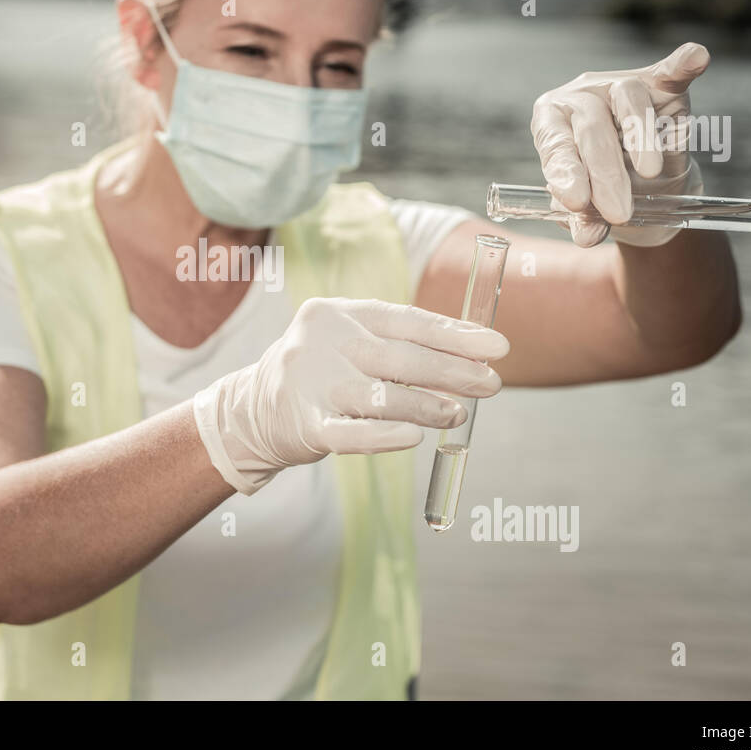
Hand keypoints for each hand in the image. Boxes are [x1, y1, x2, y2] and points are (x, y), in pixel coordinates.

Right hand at [193, 297, 508, 493]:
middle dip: (453, 371)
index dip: (455, 333)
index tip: (497, 347)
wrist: (253, 410)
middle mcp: (322, 342)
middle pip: (400, 357)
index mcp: (337, 313)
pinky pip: (352, 433)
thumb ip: (399, 344)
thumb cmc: (320, 372)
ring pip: (383, 396)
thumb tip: (472, 356)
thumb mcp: (350, 342)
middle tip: (491, 384)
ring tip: (458, 413)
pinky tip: (415, 437)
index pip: (406, 320)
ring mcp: (312, 383)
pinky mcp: (305, 425)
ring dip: (428, 406)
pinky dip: (386, 435)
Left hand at [530, 43, 709, 247]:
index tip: (576, 202)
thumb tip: (588, 237)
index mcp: (551, 123)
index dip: (565, 173)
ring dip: (640, 137)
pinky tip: (697, 58)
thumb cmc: (601, 194)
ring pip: (629, 99)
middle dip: (605, 174)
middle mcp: (582, 97)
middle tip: (618, 213)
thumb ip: (585, 219)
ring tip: (649, 173)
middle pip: (592, 127)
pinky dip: (683, 65)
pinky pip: (670, 72)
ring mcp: (619, 86)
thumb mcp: (590, 210)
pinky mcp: (659, 84)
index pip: (555, 144)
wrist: (642, 191)